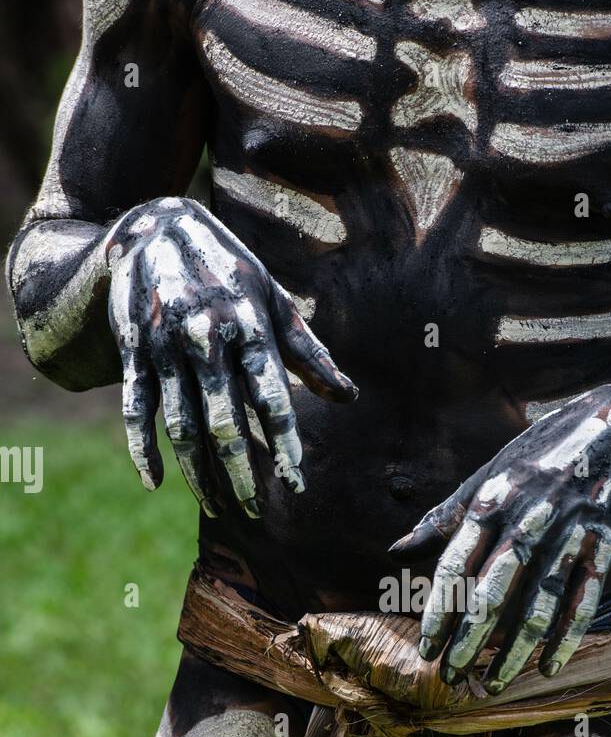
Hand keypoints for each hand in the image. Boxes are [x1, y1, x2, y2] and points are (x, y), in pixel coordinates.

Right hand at [105, 196, 356, 516]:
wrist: (154, 225)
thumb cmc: (229, 270)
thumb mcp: (274, 300)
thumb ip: (309, 351)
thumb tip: (350, 397)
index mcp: (250, 327)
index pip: (272, 398)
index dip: (284, 443)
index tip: (296, 483)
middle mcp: (207, 338)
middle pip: (225, 419)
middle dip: (241, 470)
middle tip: (255, 511)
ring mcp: (166, 345)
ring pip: (181, 422)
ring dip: (197, 470)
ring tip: (215, 507)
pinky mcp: (133, 350)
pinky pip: (137, 407)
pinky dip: (141, 447)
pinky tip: (154, 481)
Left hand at [390, 387, 610, 691]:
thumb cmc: (544, 454)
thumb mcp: (492, 473)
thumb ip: (445, 516)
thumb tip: (395, 551)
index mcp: (493, 499)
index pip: (456, 566)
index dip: (439, 611)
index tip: (425, 648)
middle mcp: (528, 518)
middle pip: (494, 592)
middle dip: (470, 640)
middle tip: (452, 678)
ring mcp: (570, 532)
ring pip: (538, 603)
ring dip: (514, 650)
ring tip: (494, 683)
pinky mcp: (606, 543)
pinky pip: (584, 599)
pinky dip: (566, 637)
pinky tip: (549, 667)